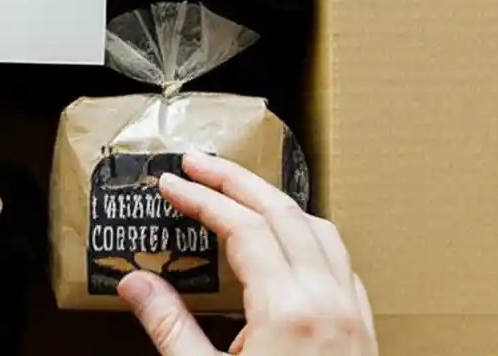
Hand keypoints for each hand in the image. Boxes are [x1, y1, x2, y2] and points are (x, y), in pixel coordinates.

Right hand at [117, 151, 376, 354]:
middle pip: (283, 212)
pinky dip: (309, 235)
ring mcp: (352, 315)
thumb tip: (133, 284)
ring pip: (319, 230)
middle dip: (237, 181)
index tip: (170, 184)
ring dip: (276, 202)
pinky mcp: (363, 332)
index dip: (202, 198)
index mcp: (288, 310)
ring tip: (237, 192)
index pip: (241, 227)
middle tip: (198, 164)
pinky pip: (340, 262)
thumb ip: (170, 328)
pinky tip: (287, 244)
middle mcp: (327, 301)